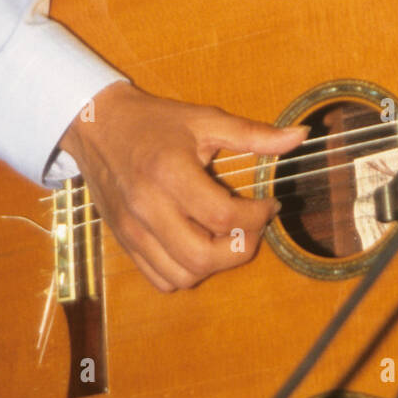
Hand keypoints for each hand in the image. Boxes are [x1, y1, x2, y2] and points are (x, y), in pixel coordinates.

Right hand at [60, 80, 306, 290]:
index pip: (223, 217)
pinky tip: (200, 244)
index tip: (269, 203)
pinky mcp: (125, 242)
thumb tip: (299, 137)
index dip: (257, 217)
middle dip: (241, 248)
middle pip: (203, 257)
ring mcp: (133, 230)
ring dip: (216, 264)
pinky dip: (187, 272)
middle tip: (253, 225)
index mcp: (170, 173)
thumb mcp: (206, 120)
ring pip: (183, 275)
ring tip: (229, 235)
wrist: (97, 126)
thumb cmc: (154, 121)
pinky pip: (161, 278)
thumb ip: (254, 134)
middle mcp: (149, 207)